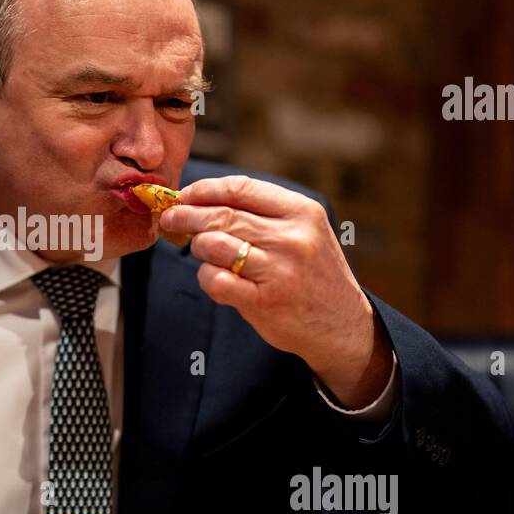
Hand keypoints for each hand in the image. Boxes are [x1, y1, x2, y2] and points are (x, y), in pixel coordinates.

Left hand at [160, 175, 392, 407]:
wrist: (342, 325)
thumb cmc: (313, 274)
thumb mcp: (304, 232)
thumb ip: (262, 214)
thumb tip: (202, 199)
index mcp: (301, 212)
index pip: (241, 188)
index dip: (205, 189)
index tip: (185, 195)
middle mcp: (292, 237)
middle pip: (223, 215)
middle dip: (187, 215)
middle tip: (170, 218)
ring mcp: (279, 270)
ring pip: (215, 244)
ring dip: (198, 246)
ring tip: (199, 251)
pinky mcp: (265, 301)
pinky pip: (216, 280)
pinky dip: (206, 277)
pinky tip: (212, 278)